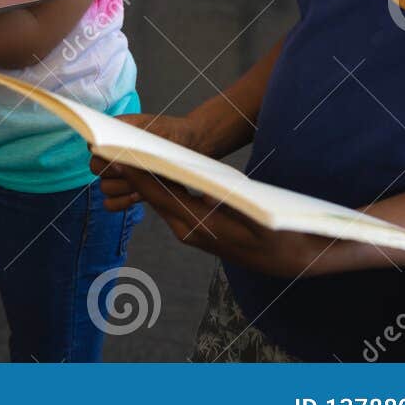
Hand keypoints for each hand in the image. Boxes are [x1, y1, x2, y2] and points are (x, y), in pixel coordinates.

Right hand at [92, 113, 207, 210]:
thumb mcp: (160, 131)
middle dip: (114, 173)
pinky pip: (111, 202)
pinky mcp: (128, 190)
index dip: (103, 153)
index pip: (94, 144)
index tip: (121, 159)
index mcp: (115, 132)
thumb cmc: (176, 134)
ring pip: (104, 187)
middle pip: (95, 167)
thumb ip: (139, 139)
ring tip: (141, 186)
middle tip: (133, 174)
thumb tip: (120, 153)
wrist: (191, 147)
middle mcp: (114, 152)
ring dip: (121, 188)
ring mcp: (121, 173)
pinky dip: (121, 202)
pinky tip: (138, 196)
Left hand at [119, 169, 326, 276]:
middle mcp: (190, 231)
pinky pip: (171, 202)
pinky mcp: (197, 228)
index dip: (136, 172)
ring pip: (160, 199)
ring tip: (123, 150)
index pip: (159, 194)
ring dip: (143, 176)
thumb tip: (203, 187)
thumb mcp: (261, 217)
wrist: (295, 259)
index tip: (116, 153)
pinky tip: (152, 167)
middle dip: (131, 170)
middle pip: (153, 195)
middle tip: (109, 145)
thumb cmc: (284, 234)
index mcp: (201, 225)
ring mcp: (192, 232)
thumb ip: (229, 202)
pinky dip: (159, 184)